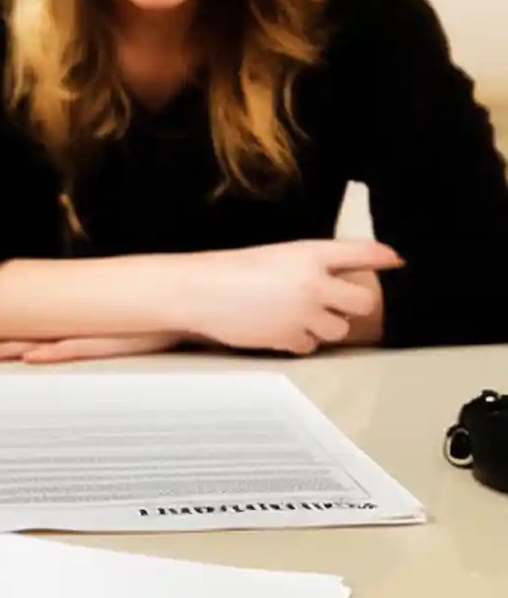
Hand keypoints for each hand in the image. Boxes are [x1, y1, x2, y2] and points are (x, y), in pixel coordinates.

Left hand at [0, 333, 183, 363]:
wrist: (165, 306)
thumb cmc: (130, 326)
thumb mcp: (96, 340)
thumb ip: (72, 346)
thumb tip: (42, 355)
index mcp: (55, 335)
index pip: (10, 344)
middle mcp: (60, 335)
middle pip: (10, 345)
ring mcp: (79, 337)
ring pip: (31, 346)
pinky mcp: (102, 341)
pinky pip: (72, 348)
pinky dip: (51, 353)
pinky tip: (31, 357)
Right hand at [180, 240, 401, 354]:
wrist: (200, 292)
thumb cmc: (232, 271)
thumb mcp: (277, 256)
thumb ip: (313, 264)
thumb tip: (343, 278)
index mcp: (309, 254)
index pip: (361, 252)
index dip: (383, 257)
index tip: (396, 261)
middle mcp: (313, 283)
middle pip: (362, 302)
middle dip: (351, 304)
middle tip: (336, 302)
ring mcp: (303, 313)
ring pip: (338, 329)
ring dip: (325, 325)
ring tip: (299, 316)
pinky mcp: (290, 337)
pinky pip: (311, 345)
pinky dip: (301, 340)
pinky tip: (280, 327)